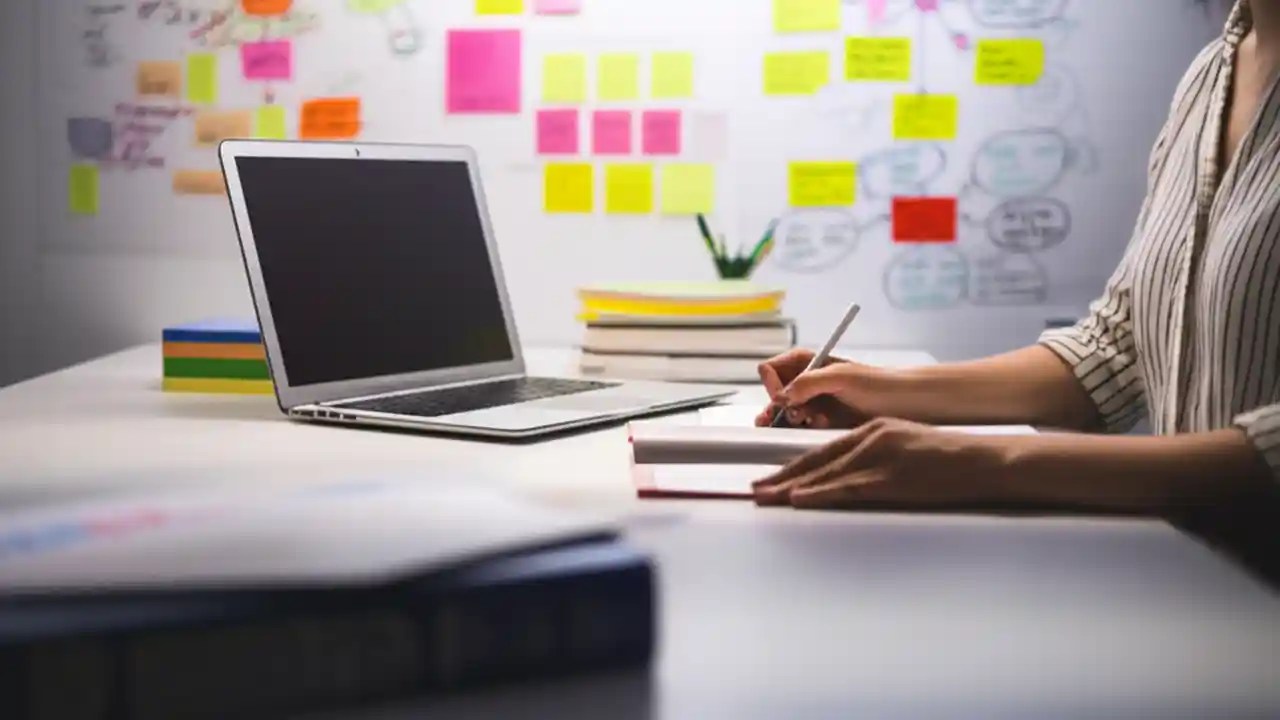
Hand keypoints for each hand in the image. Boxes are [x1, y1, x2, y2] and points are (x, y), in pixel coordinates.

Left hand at [752, 418, 1009, 508]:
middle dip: (782, 476)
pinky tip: (797, 499)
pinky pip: (845, 488)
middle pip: (816, 460)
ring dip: (790, 488)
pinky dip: (818, 494)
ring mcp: (878, 458)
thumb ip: (878, 460)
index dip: (796, 465)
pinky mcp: (888, 478)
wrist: (982, 461)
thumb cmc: (950, 462)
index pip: (825, 450)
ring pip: (824, 475)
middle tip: (756, 489)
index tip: (774, 477)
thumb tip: (851, 480)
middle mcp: (871, 439)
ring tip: (764, 498)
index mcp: (874, 431)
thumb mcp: (907, 449)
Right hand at [754, 348, 878, 428]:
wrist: (906, 404)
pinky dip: (804, 430)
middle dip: (776, 409)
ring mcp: (813, 402)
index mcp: (806, 362)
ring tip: (810, 422)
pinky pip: (800, 428)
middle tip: (788, 419)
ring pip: (784, 414)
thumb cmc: (877, 384)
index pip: (769, 370)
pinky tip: (820, 428)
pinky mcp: (822, 422)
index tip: (785, 399)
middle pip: (773, 395)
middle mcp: (805, 381)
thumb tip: (782, 397)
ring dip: (790, 421)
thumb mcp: (842, 377)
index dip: (772, 385)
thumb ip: (809, 382)